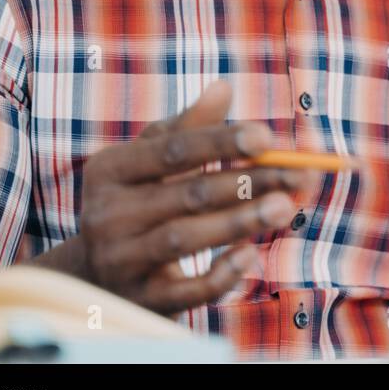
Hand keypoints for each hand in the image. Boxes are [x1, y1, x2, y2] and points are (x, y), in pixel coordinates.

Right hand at [35, 78, 313, 315]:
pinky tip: (251, 255)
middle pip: (189, 194)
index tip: (268, 137)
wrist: (88, 278)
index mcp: (110, 170)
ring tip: (286, 208)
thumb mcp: (147, 161)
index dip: (221, 142)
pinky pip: (184, 291)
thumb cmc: (133, 202)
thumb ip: (186, 128)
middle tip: (300, 176)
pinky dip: (219, 273)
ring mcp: (120, 261)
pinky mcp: (139, 302)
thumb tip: (224, 87)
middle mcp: (107, 215)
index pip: (171, 151)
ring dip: (240, 222)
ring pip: (185, 239)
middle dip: (250, 183)